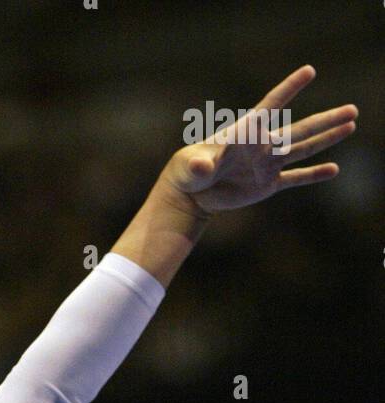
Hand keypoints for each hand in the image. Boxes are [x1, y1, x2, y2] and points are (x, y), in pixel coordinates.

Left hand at [161, 66, 356, 214]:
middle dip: (326, 120)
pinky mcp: (267, 185)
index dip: (289, 89)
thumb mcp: (190, 167)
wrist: (192, 193)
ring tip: (351, 125)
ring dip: (327, 139)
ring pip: (303, 149)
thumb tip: (201, 165)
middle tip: (352, 109)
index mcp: (246, 133)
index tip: (309, 71)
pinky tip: (333, 170)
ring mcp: (267, 165)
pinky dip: (313, 175)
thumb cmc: (187, 172)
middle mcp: (262, 146)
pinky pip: (295, 178)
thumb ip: (198, 164)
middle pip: (299, 130)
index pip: (271, 106)